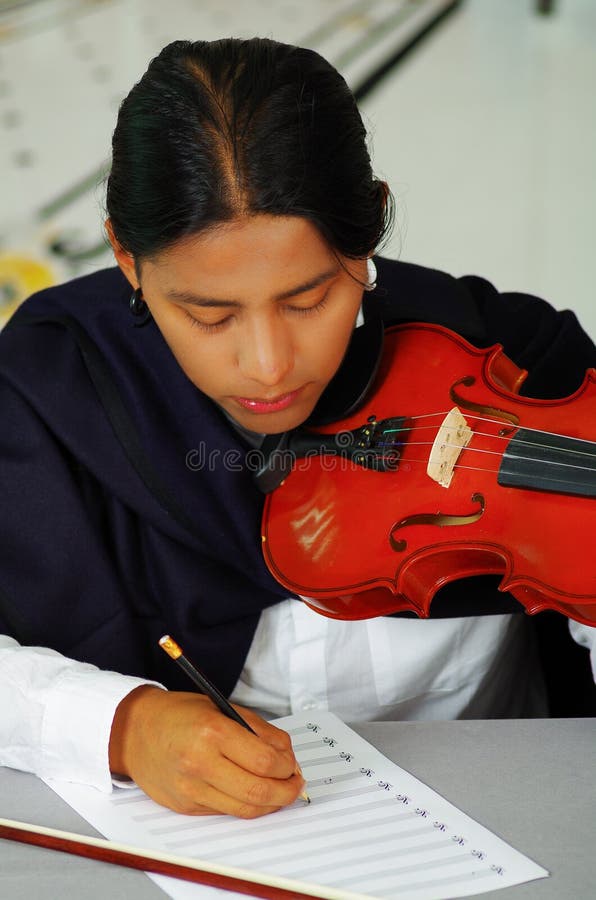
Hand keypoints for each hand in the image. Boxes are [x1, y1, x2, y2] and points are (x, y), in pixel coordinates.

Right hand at [109, 686, 304, 817]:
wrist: (134, 732)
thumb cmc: (180, 715)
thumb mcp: (222, 708)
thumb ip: (258, 731)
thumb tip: (288, 755)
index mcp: (212, 732)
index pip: (264, 760)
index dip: (288, 766)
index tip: (294, 764)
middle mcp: (200, 763)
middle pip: (258, 791)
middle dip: (286, 792)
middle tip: (295, 785)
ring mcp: (191, 789)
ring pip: (244, 809)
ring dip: (271, 804)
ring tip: (280, 791)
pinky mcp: (186, 806)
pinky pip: (225, 811)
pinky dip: (245, 804)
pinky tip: (252, 793)